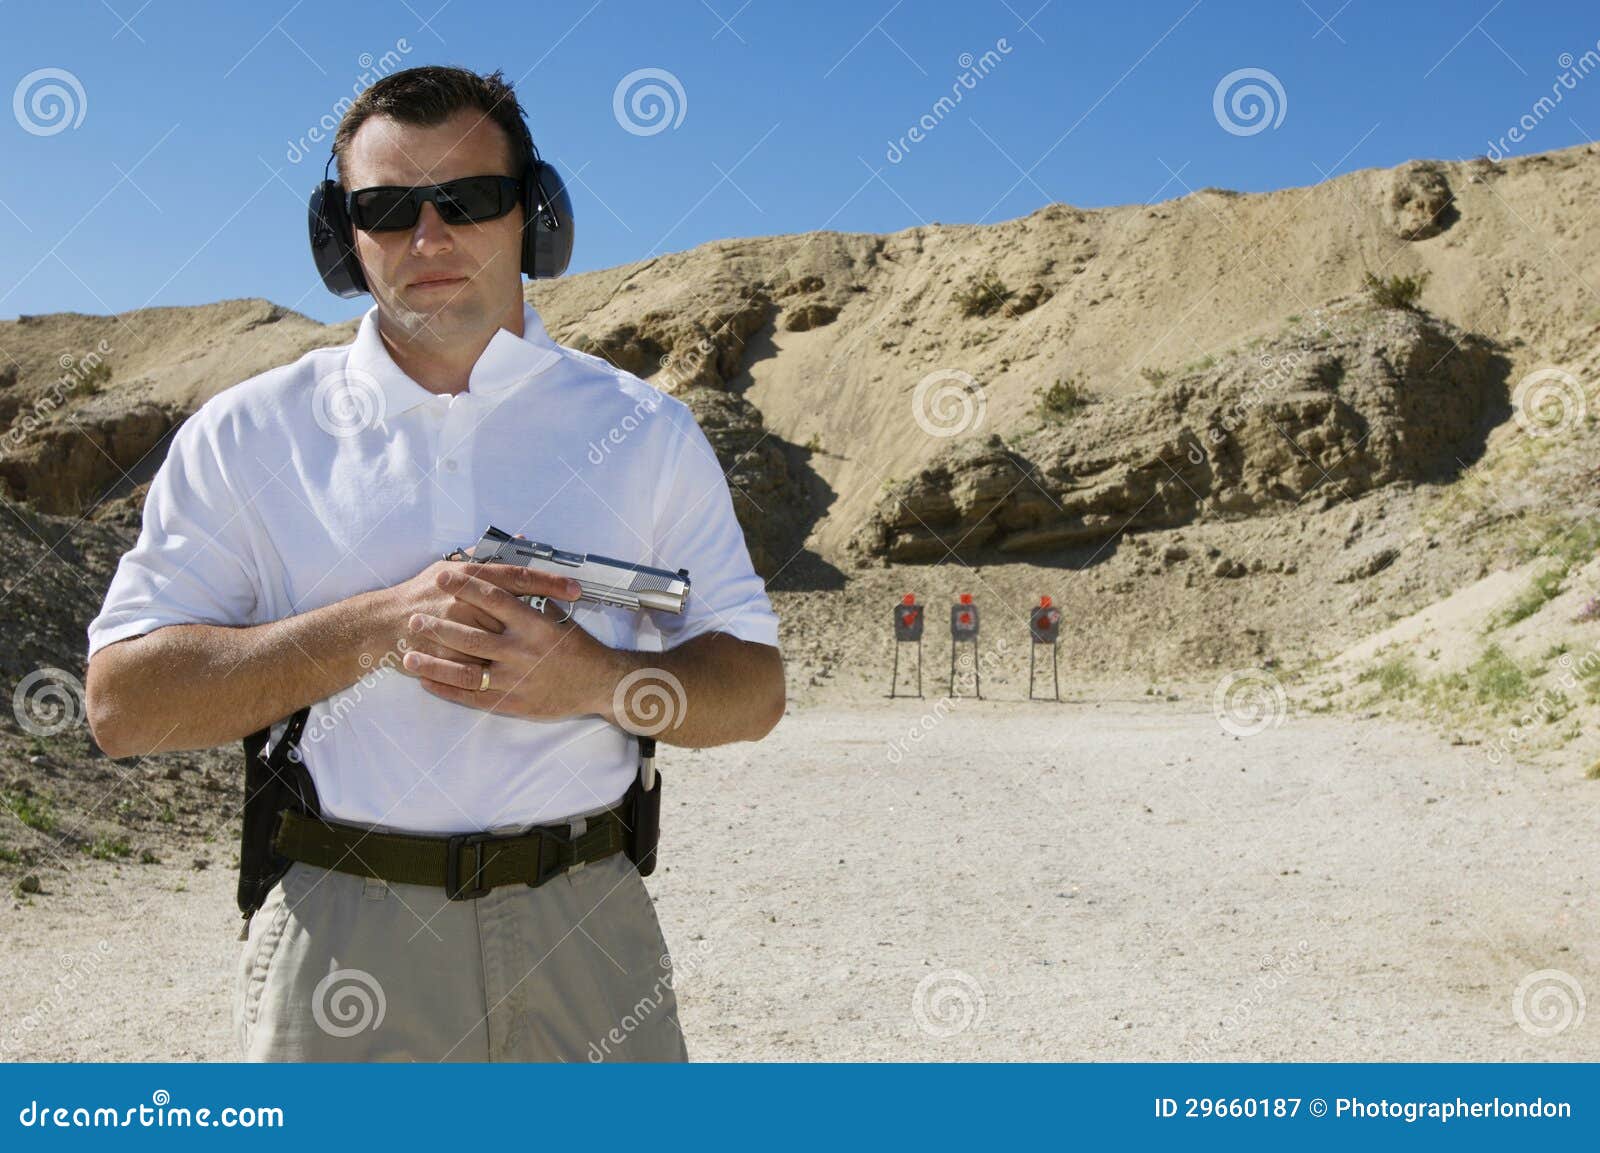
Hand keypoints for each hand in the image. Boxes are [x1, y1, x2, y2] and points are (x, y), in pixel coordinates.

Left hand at [400, 561, 618, 720]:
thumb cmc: (576, 646)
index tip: (441, 576)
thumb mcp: (556, 615)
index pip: (493, 599)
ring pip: (465, 671)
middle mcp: (522, 651)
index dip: (465, 586)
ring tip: (409, 655)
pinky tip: (427, 682)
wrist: (598, 683)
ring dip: (434, 663)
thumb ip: (530, 596)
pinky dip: (447, 690)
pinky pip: (473, 697)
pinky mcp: (512, 702)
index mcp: (533, 624)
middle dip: (439, 627)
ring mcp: (515, 679)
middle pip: (471, 636)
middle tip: (414, 618)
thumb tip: (506, 569)